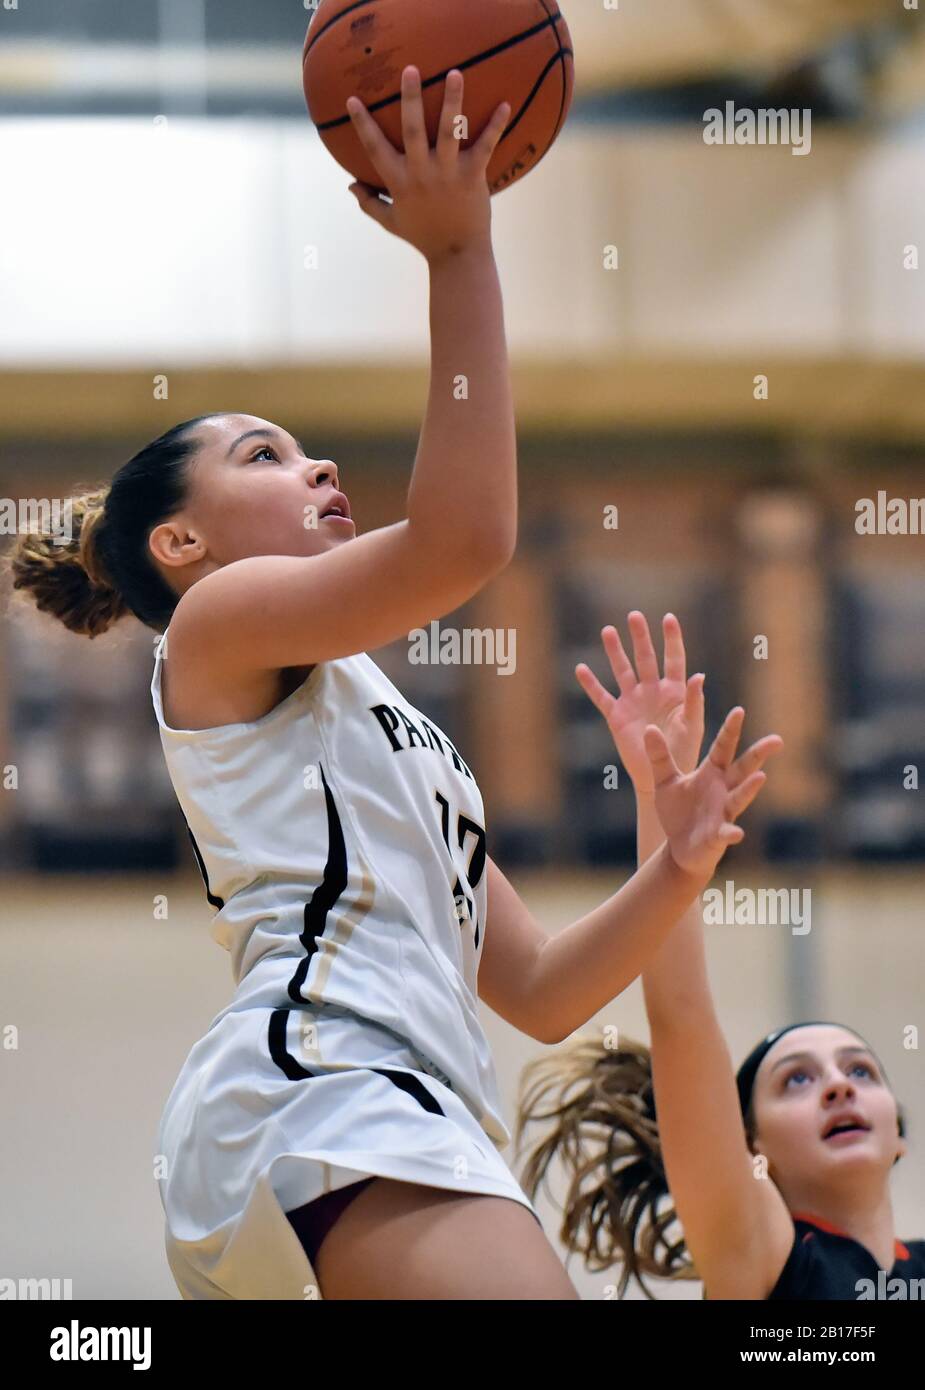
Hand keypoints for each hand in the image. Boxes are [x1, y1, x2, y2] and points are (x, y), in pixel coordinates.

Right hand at [345, 66, 510, 262]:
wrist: (457, 256)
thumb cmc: (424, 237)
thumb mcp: (391, 223)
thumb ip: (370, 203)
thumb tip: (350, 185)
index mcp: (399, 182)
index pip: (375, 148)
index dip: (362, 124)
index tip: (352, 99)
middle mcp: (421, 173)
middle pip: (413, 130)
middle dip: (410, 99)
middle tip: (410, 69)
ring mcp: (448, 174)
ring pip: (449, 132)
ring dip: (452, 101)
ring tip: (455, 72)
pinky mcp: (473, 177)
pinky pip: (485, 146)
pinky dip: (495, 125)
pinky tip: (505, 103)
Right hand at [575, 612, 704, 799]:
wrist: (660, 776)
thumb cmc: (683, 751)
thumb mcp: (692, 726)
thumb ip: (694, 701)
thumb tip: (699, 676)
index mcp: (675, 691)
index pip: (674, 659)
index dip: (672, 639)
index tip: (668, 618)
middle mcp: (653, 691)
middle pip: (645, 658)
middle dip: (640, 637)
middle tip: (634, 616)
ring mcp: (633, 702)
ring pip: (622, 671)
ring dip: (615, 652)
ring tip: (608, 631)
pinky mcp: (617, 716)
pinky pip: (602, 697)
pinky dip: (591, 684)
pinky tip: (581, 669)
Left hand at [644, 707, 782, 880]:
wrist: (678, 849)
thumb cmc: (677, 812)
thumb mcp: (664, 780)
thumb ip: (659, 756)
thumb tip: (649, 727)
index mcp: (711, 773)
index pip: (724, 747)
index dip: (731, 730)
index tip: (739, 710)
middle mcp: (723, 790)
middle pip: (743, 769)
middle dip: (758, 754)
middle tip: (777, 739)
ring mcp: (724, 813)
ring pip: (740, 798)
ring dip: (750, 789)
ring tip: (761, 777)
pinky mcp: (718, 836)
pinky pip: (727, 832)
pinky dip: (731, 832)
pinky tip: (736, 833)